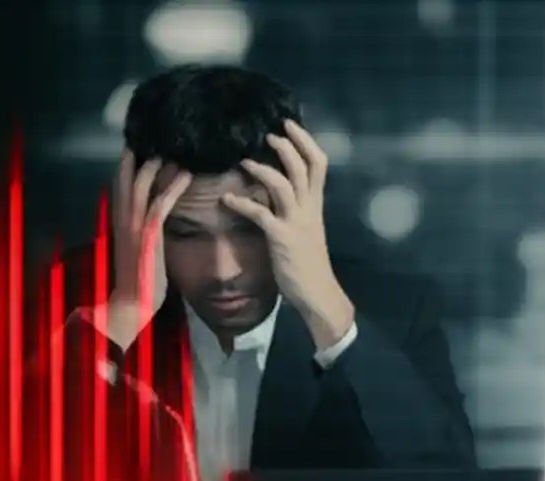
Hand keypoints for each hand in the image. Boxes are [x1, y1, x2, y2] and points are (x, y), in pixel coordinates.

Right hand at [104, 151, 190, 347]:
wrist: (132, 302)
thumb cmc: (139, 277)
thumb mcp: (138, 247)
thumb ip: (142, 229)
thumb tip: (153, 216)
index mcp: (119, 220)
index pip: (121, 184)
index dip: (129, 164)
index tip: (141, 146)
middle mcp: (122, 218)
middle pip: (128, 177)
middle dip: (141, 155)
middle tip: (158, 138)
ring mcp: (133, 225)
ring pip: (143, 185)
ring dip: (158, 165)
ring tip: (174, 149)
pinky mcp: (148, 235)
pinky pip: (161, 204)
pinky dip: (173, 187)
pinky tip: (186, 174)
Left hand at [221, 119, 353, 349]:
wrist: (317, 292)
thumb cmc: (308, 262)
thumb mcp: (306, 228)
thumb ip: (296, 208)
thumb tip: (277, 189)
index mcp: (315, 205)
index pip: (319, 165)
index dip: (305, 141)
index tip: (289, 124)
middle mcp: (308, 209)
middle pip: (304, 168)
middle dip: (287, 146)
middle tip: (268, 132)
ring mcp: (296, 222)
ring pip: (284, 185)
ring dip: (263, 168)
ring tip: (245, 160)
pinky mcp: (281, 238)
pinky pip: (260, 213)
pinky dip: (242, 203)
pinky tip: (226, 199)